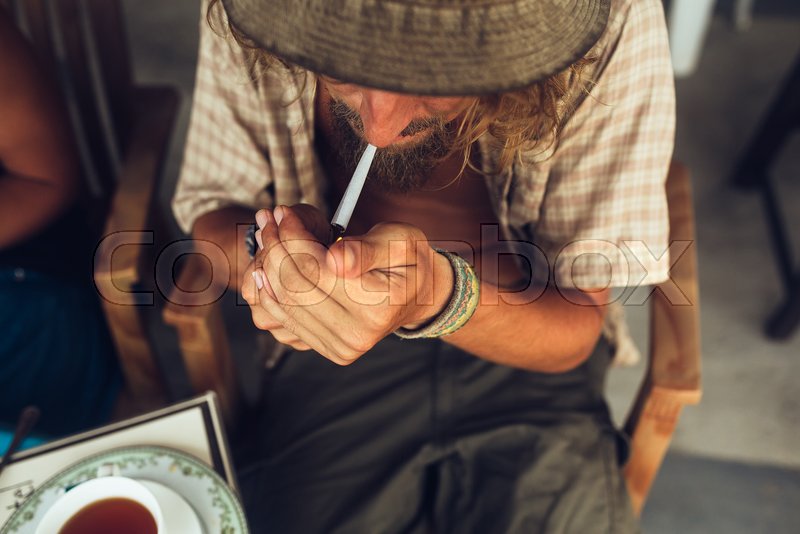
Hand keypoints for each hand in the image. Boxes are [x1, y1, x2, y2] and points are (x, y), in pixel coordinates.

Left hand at [242, 205, 453, 364]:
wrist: (416, 296)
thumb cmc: (408, 261)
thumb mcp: (400, 242)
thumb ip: (367, 249)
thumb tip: (335, 259)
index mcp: (378, 307)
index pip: (317, 268)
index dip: (293, 236)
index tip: (282, 212)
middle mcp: (357, 334)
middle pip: (294, 286)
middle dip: (275, 246)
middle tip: (268, 218)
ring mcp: (339, 347)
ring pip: (283, 301)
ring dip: (267, 264)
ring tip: (267, 234)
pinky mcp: (325, 349)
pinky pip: (281, 319)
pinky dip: (268, 290)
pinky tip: (266, 266)